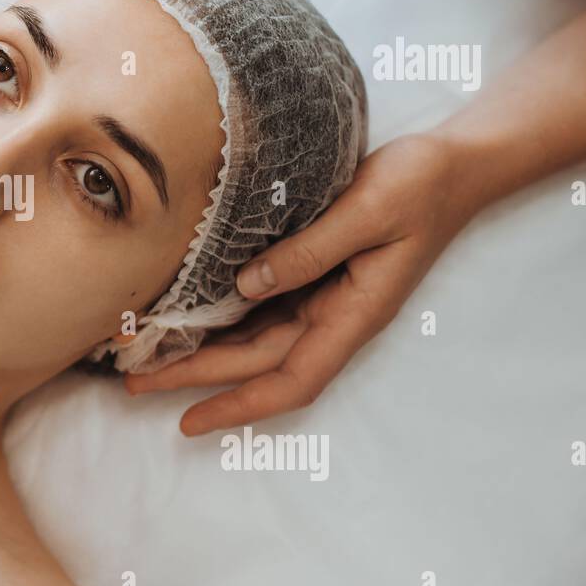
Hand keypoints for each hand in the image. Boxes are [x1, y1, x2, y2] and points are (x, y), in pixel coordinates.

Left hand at [125, 132, 481, 435]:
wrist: (454, 163)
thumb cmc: (420, 185)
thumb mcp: (368, 210)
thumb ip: (310, 249)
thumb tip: (247, 284)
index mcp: (354, 314)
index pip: (291, 379)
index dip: (240, 404)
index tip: (189, 422)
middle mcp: (333, 316)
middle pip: (256, 362)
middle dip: (195, 376)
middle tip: (131, 383)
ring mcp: (322, 297)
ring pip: (253, 338)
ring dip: (201, 351)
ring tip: (143, 356)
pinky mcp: (313, 273)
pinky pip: (260, 307)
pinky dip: (221, 317)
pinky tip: (184, 315)